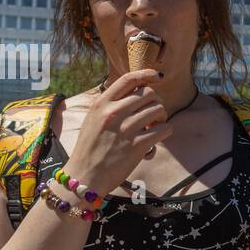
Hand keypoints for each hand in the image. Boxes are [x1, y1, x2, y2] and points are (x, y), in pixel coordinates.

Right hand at [64, 70, 171, 195]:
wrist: (85, 175)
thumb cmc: (91, 147)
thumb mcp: (94, 119)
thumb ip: (111, 105)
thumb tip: (137, 92)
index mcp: (101, 103)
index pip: (128, 79)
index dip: (146, 74)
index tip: (157, 76)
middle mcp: (113, 112)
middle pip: (149, 93)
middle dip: (155, 102)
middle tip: (151, 114)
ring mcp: (125, 128)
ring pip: (158, 109)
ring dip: (161, 117)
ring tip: (153, 126)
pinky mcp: (137, 146)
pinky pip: (164, 129)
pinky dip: (165, 132)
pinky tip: (156, 138)